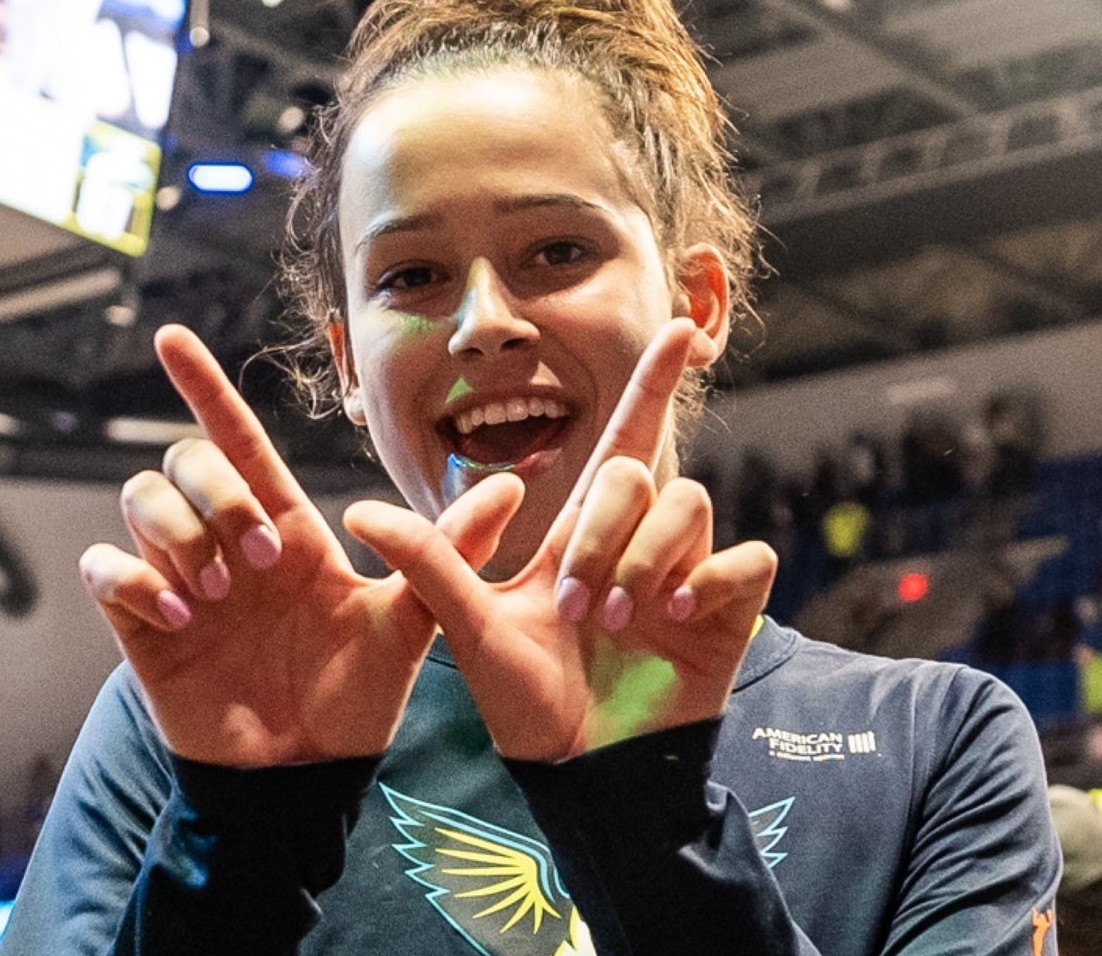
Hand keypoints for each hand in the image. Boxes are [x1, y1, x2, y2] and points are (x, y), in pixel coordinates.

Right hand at [78, 325, 520, 766]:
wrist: (310, 777)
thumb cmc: (357, 699)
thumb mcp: (410, 625)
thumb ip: (447, 553)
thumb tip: (513, 487)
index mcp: (287, 529)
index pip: (241, 439)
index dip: (206, 386)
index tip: (173, 337)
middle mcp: (228, 543)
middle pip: (187, 459)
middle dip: (218, 494)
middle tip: (260, 561)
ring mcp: (180, 581)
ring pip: (140, 498)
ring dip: (179, 531)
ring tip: (218, 593)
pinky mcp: (142, 625)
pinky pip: (103, 566)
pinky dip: (132, 578)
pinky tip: (178, 617)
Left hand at [345, 318, 775, 760]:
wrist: (580, 776)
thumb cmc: (526, 705)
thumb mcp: (471, 629)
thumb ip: (430, 565)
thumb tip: (356, 511)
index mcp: (583, 533)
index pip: (622, 437)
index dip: (650, 382)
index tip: (676, 326)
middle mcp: (638, 540)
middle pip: (638, 471)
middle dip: (605, 531)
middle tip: (579, 607)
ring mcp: (687, 572)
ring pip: (690, 504)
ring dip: (648, 558)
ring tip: (617, 622)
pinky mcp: (728, 610)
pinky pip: (745, 558)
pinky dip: (714, 578)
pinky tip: (680, 614)